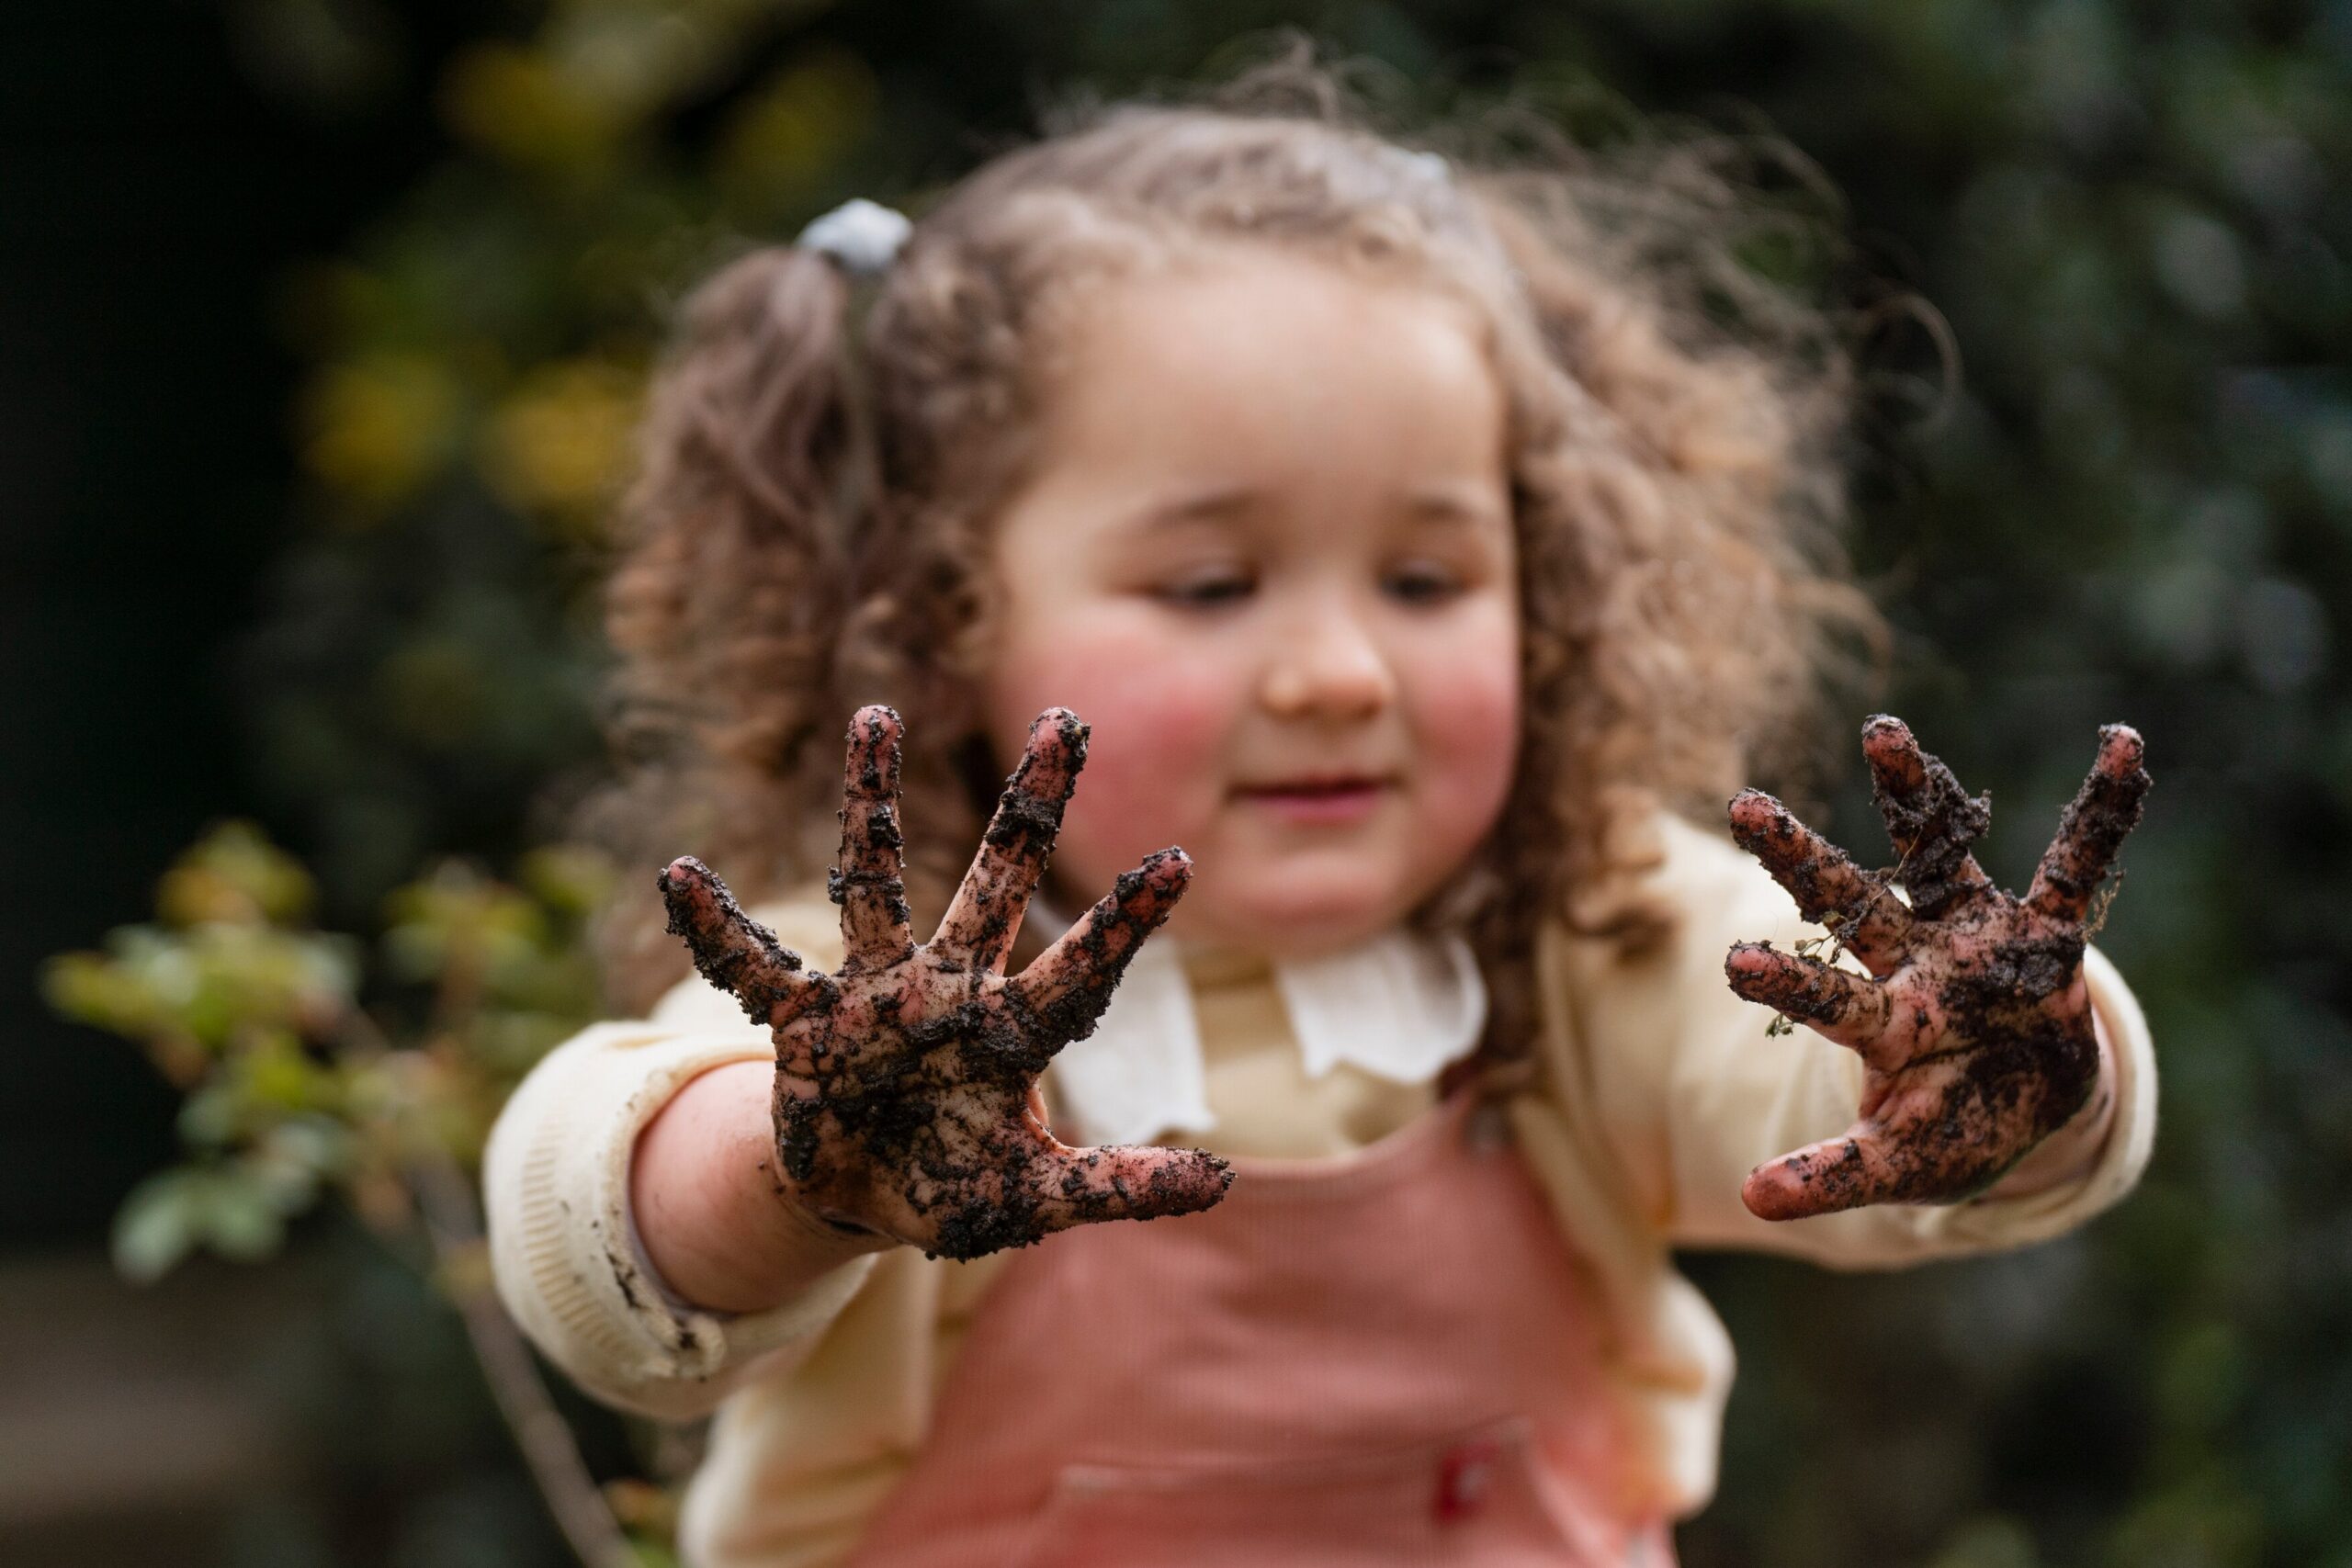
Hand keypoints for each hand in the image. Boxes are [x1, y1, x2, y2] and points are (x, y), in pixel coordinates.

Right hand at [657, 704, 1231, 1260]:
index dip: (1124, 922)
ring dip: (870, 803)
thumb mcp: (1036, 1196)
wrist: (859, 1200)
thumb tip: (1224, 1182)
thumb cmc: (955, 1185)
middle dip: (1030, 808)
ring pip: (874, 882)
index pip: (1081, 970)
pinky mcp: (806, 1020)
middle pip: (998, 881)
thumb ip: (1119, 1187)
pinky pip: (754, 968)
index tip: (1180, 858)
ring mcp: (875, 993)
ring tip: (876, 716)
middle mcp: (948, 987)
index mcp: (1011, 1030)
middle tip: (1068, 720)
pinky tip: (680, 874)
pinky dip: (717, 929)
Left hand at [1723, 715, 2150, 1220]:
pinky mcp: (2045, 933)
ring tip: (1879, 730)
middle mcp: (1917, 965)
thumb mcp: (1896, 1163)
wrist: (2024, 1105)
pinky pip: (2078, 867)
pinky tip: (2126, 747)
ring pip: (1938, 856)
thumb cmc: (1953, 1129)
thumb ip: (1829, 1178)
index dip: (1787, 983)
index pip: (1826, 997)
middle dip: (1801, 859)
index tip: (1733, 961)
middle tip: (1745, 805)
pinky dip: (2104, 813)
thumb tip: (1748, 1201)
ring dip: (1915, 794)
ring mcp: (1975, 939)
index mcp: (1885, 1024)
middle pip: (1852, 904)